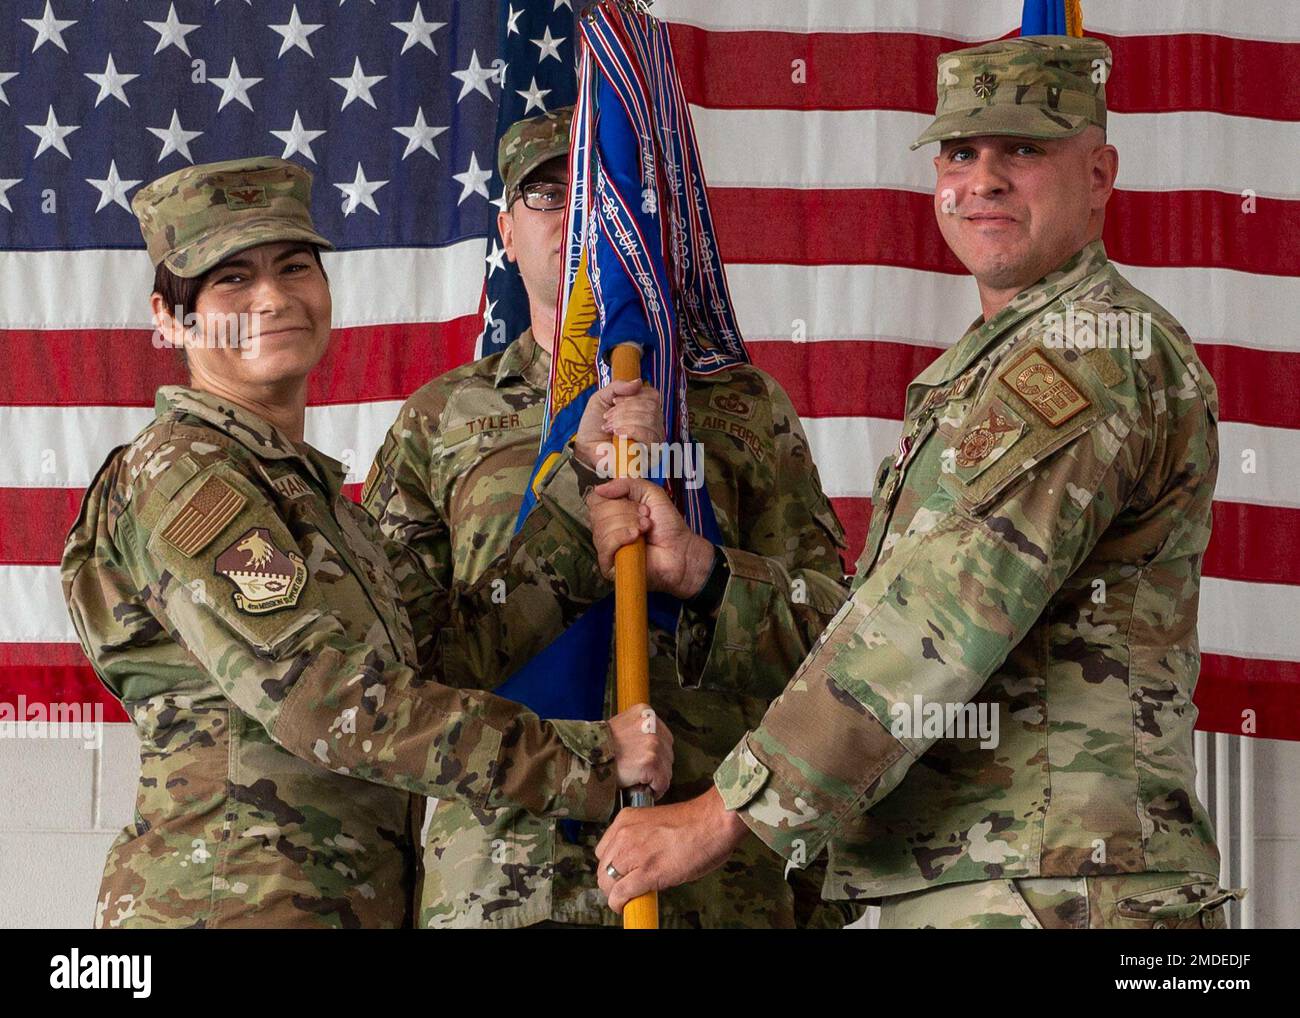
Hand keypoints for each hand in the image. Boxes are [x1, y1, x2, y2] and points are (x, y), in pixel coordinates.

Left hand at [574, 378, 663, 471]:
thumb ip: (618, 386)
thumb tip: (639, 382)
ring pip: (650, 420)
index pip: (652, 396)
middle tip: (609, 418)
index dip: (632, 397)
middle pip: (651, 407)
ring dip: (624, 420)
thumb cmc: (595, 425)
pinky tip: (617, 435)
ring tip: (610, 427)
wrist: (585, 448)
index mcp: (647, 411)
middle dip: (625, 410)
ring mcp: (655, 442)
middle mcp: (655, 425)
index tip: (613, 404)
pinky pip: (648, 437)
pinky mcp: (650, 456)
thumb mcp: (602, 398)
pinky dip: (630, 431)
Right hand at [588, 477, 715, 598]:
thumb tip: (598, 489)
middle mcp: (605, 529)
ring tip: (645, 529)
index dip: (616, 499)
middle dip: (627, 512)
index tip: (638, 505)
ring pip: (602, 528)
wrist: (680, 549)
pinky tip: (636, 539)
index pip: (595, 499)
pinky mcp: (609, 565)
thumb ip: (625, 484)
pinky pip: (605, 546)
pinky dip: (622, 538)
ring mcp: (606, 547)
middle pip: (598, 512)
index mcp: (611, 511)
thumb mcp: (649, 492)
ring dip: (629, 524)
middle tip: (645, 519)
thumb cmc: (667, 524)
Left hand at [595, 788, 748, 913]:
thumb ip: (643, 839)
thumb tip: (641, 860)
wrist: (713, 822)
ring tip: (629, 898)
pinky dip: (620, 904)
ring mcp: (633, 853)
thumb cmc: (696, 822)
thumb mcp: (657, 822)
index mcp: (627, 819)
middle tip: (626, 888)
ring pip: (607, 883)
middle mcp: (624, 834)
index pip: (604, 849)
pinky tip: (626, 906)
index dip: (613, 865)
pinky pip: (620, 894)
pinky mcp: (645, 872)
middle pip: (603, 867)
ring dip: (615, 894)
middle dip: (612, 881)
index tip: (621, 872)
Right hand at [607, 703, 673, 797]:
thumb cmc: (599, 746)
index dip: (655, 754)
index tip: (643, 762)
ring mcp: (653, 743)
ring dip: (655, 779)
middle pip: (668, 753)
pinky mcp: (651, 762)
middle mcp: (652, 724)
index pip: (664, 737)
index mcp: (646, 712)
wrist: (584, 757)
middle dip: (657, 766)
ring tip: (637, 780)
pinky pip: (662, 783)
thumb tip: (651, 746)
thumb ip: (639, 731)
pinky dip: (654, 790)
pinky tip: (639, 786)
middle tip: (639, 773)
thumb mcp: (621, 726)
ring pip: (667, 769)